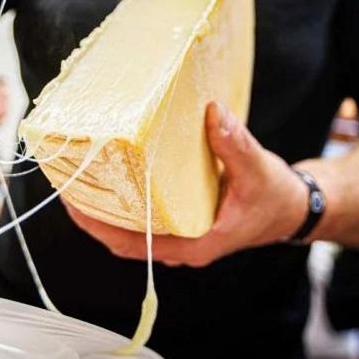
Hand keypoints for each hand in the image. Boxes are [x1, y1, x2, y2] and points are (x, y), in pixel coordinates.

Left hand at [66, 102, 308, 266]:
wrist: (293, 207)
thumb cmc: (276, 197)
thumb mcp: (258, 170)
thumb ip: (235, 144)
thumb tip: (213, 114)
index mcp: (194, 244)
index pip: (132, 244)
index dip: (98, 227)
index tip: (73, 204)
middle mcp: (180, 243)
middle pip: (121, 236)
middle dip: (91, 213)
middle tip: (64, 181)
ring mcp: (178, 232)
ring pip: (130, 226)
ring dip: (105, 205)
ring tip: (78, 174)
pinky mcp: (180, 216)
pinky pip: (143, 212)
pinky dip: (125, 195)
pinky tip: (112, 171)